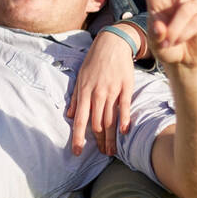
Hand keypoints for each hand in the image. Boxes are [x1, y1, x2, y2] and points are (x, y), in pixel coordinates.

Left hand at [66, 31, 133, 155]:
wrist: (112, 43)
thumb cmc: (94, 61)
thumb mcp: (80, 77)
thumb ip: (76, 97)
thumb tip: (70, 116)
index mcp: (84, 92)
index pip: (80, 120)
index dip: (78, 138)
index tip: (77, 152)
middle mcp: (97, 93)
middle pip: (97, 124)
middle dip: (98, 142)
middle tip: (102, 154)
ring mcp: (112, 91)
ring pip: (110, 119)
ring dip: (111, 138)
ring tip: (111, 151)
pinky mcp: (126, 87)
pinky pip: (124, 107)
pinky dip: (124, 120)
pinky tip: (124, 132)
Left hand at [127, 0, 196, 69]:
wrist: (184, 60)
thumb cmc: (166, 46)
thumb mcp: (155, 43)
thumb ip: (156, 35)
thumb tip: (161, 27)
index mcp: (158, 0)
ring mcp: (193, 5)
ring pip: (187, 9)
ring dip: (177, 28)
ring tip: (171, 40)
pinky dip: (187, 31)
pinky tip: (183, 39)